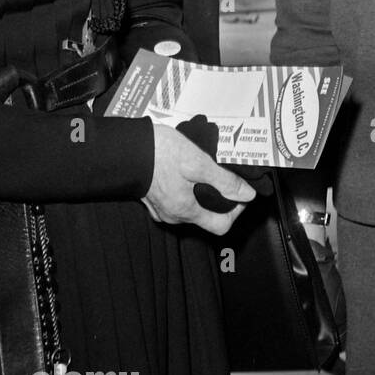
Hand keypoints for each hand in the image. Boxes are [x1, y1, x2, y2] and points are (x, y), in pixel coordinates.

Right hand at [142, 121, 255, 235]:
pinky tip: (190, 171)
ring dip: (205, 192)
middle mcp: (174, 215)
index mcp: (186, 210)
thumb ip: (224, 181)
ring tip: (210, 169)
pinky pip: (179, 200)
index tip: (239, 190)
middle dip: (221, 198)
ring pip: (193, 208)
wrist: (127, 148)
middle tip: (226, 175)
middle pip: (208, 217)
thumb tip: (247, 195)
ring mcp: (162, 209)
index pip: (221, 226)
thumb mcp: (199, 163)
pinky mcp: (154, 199)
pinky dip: (189, 189)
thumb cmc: (161, 153)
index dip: (236, 210)